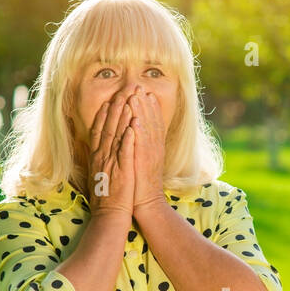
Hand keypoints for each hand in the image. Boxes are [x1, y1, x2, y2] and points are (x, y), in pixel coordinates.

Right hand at [86, 89, 135, 218]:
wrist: (109, 216)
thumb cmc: (107, 198)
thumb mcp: (99, 175)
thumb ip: (98, 160)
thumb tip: (96, 149)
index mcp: (97, 157)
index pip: (99, 130)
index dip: (104, 114)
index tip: (110, 99)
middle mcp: (102, 157)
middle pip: (108, 127)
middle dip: (116, 107)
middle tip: (124, 90)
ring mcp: (111, 163)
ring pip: (116, 135)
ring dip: (122, 116)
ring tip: (129, 100)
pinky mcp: (122, 171)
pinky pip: (124, 152)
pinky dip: (128, 138)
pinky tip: (132, 126)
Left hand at [127, 87, 167, 215]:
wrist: (146, 204)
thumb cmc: (140, 184)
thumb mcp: (142, 161)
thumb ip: (140, 147)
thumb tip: (136, 134)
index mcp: (153, 148)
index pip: (152, 123)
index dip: (149, 107)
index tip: (145, 92)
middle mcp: (153, 149)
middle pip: (150, 122)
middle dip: (144, 103)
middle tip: (139, 86)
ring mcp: (149, 156)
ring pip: (146, 130)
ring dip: (142, 113)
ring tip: (136, 96)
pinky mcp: (143, 165)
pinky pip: (141, 147)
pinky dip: (139, 133)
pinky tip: (135, 121)